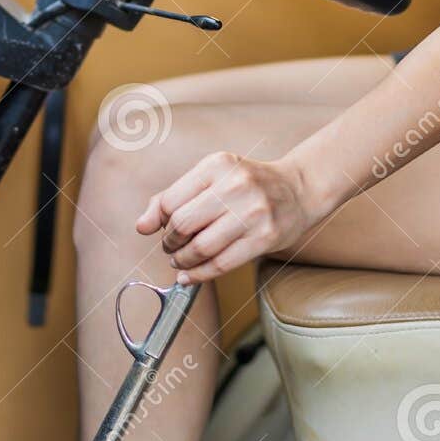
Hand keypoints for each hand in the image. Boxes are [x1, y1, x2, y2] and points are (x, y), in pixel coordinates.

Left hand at [135, 151, 321, 283]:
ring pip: (200, 248)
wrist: (298, 190)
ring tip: (181, 261)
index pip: (171, 201)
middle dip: (170, 243)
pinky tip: (191, 274)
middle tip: (171, 248)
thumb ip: (173, 197)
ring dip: (182, 261)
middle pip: (183, 225)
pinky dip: (198, 274)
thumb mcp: (212, 177)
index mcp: (217, 165)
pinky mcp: (265, 238)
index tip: (161, 230)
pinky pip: (221, 264)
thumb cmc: (247, 185)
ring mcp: (253, 212)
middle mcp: (236, 185)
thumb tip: (142, 226)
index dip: (160, 222)